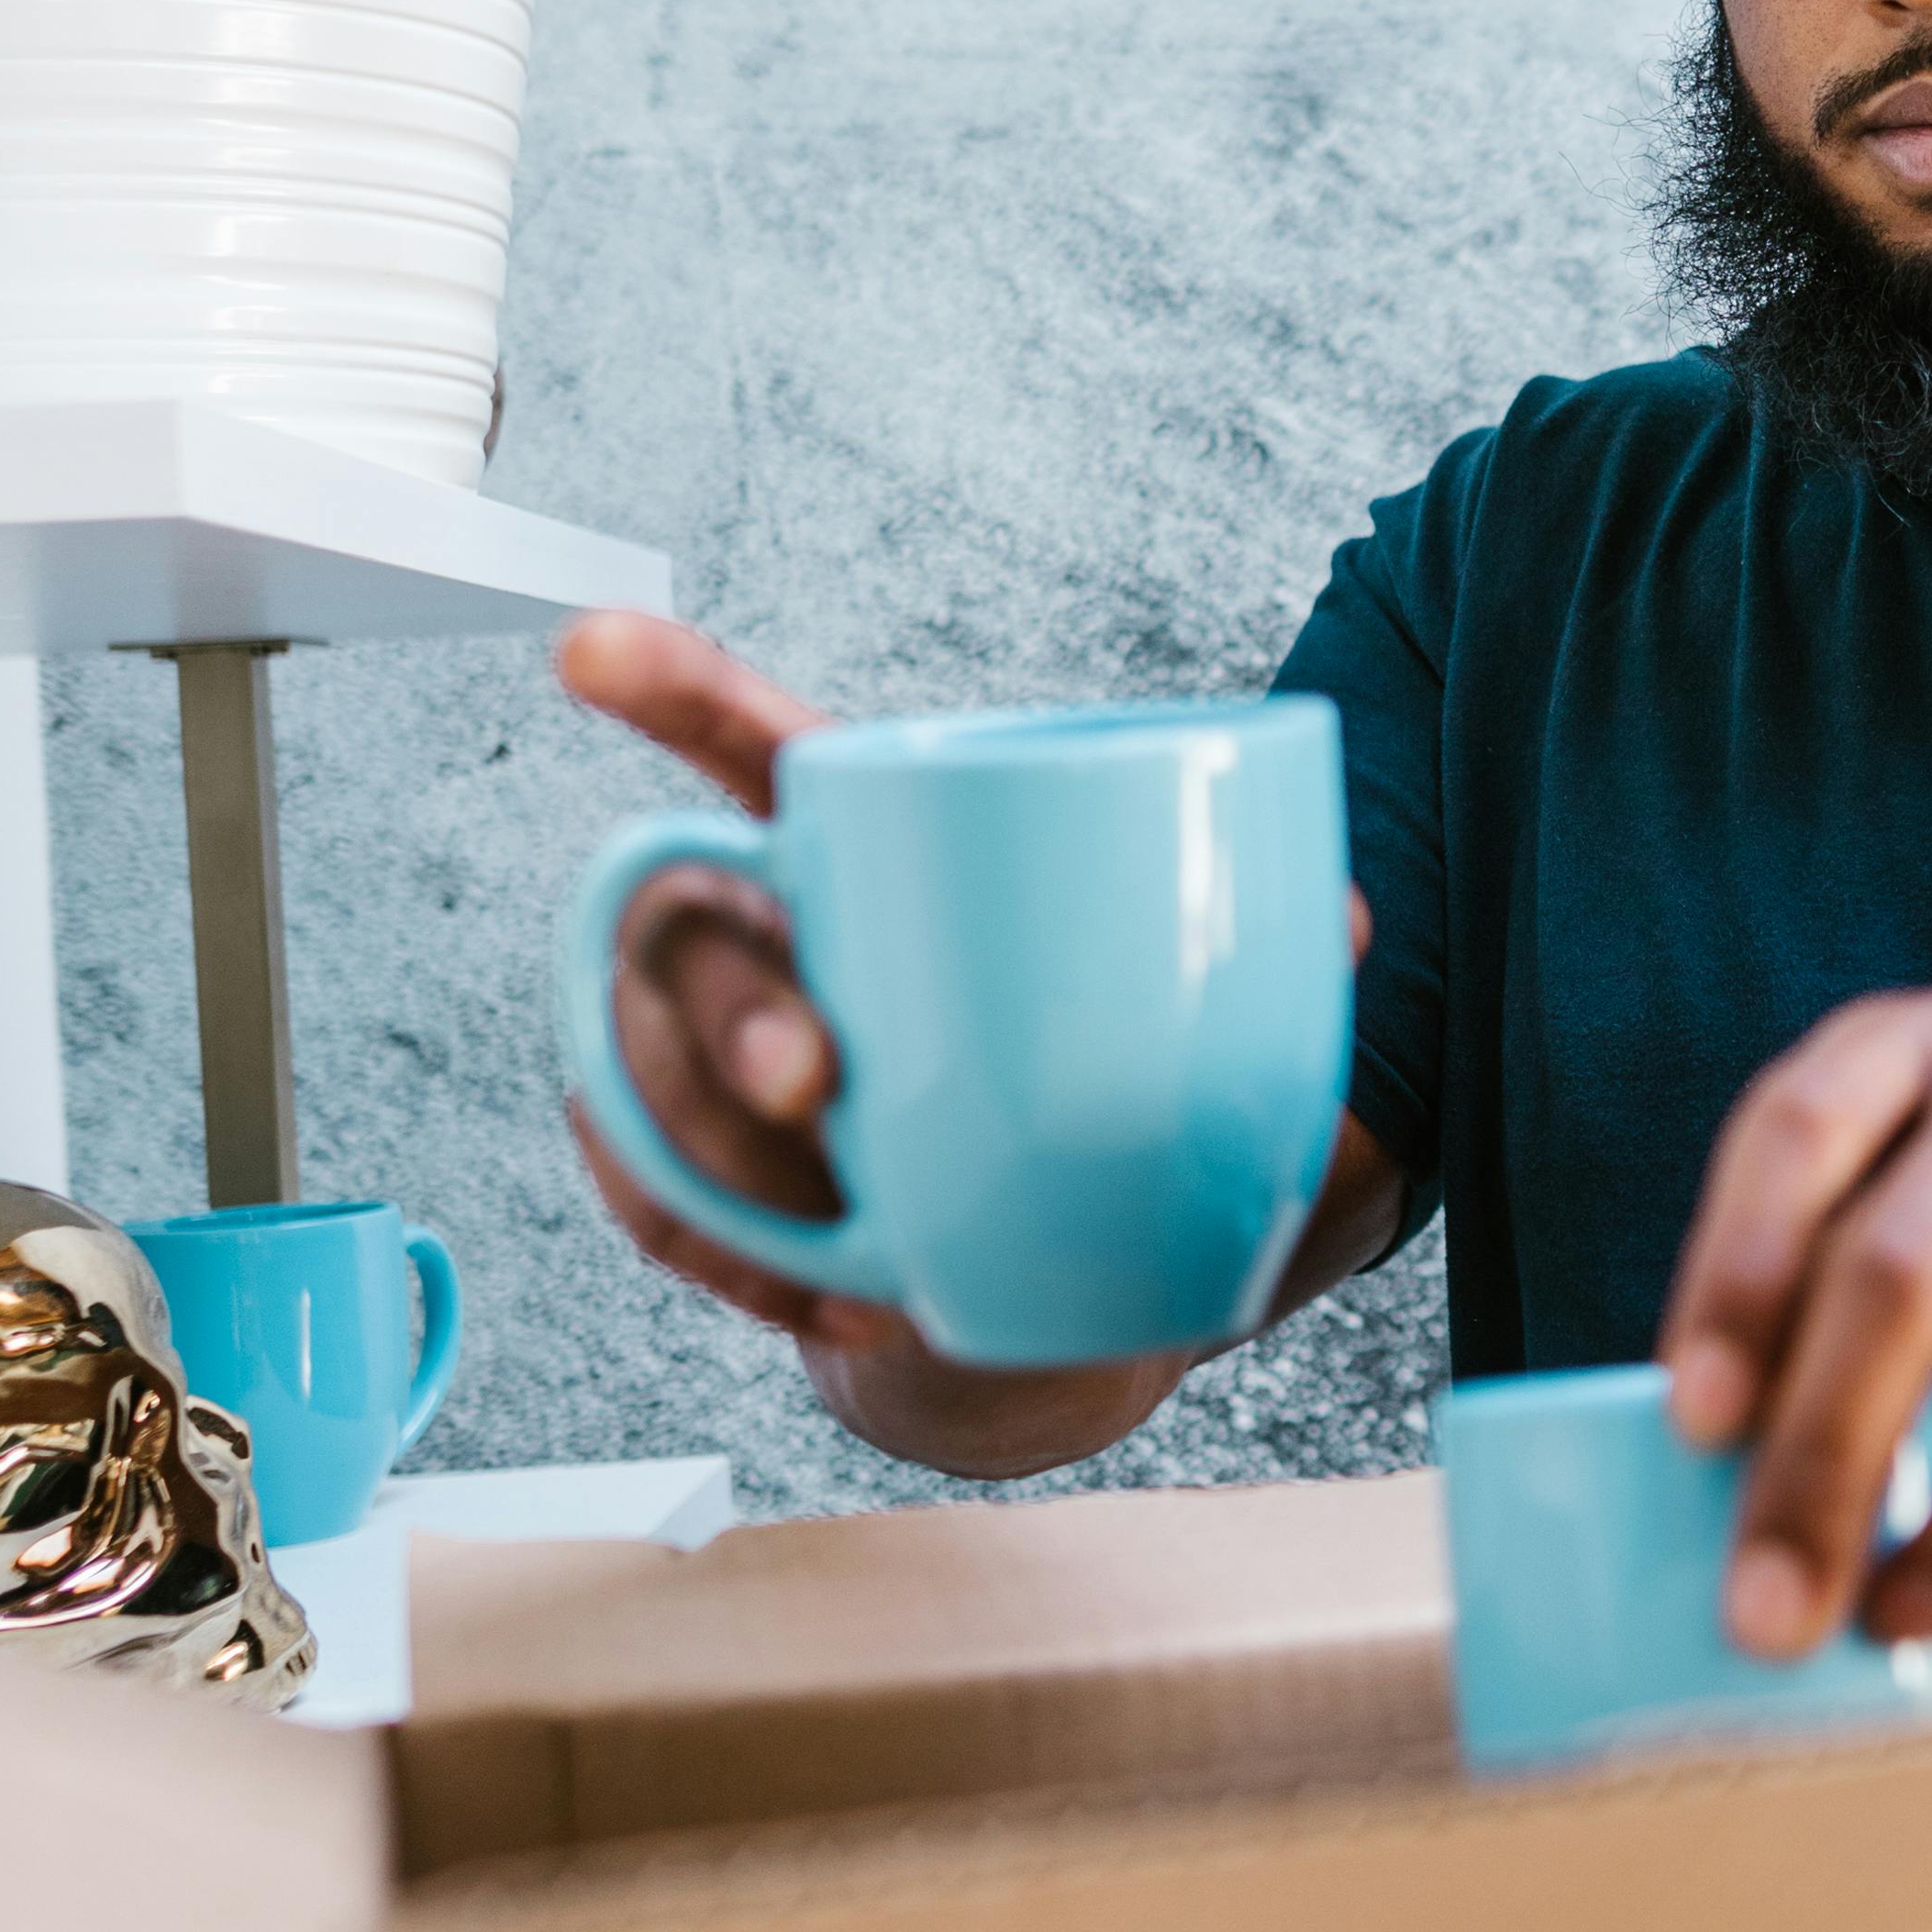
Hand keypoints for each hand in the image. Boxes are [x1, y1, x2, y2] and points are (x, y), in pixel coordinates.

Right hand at [550, 609, 1184, 1476]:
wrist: (1057, 1286)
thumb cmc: (1096, 1092)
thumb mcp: (1176, 1012)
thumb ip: (1251, 948)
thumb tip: (1342, 914)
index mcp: (861, 852)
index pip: (743, 743)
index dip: (664, 686)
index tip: (589, 645)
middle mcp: (757, 936)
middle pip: (685, 934)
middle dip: (729, 1014)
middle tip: (822, 1085)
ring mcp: (701, 1063)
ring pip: (648, 1087)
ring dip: (726, 1164)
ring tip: (846, 1234)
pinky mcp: (688, 1183)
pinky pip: (656, 1209)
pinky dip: (737, 1257)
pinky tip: (824, 1283)